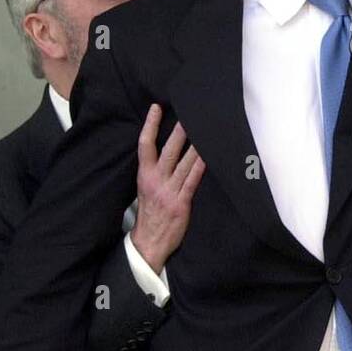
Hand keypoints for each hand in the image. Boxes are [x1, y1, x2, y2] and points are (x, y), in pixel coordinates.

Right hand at [129, 103, 205, 272]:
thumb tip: (166, 151)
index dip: (150, 125)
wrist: (148, 242)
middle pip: (168, 150)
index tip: (156, 108)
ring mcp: (168, 191)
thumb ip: (154, 171)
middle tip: (188, 113)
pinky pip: (192, 181)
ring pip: (183, 163)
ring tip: (204, 129)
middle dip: (179, 131)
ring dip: (195, 146)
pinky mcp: (181, 203)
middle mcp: (155, 180)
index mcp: (144, 175)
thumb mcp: (145, 189)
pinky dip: (199, 167)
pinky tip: (207, 156)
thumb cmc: (150, 213)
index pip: (144, 145)